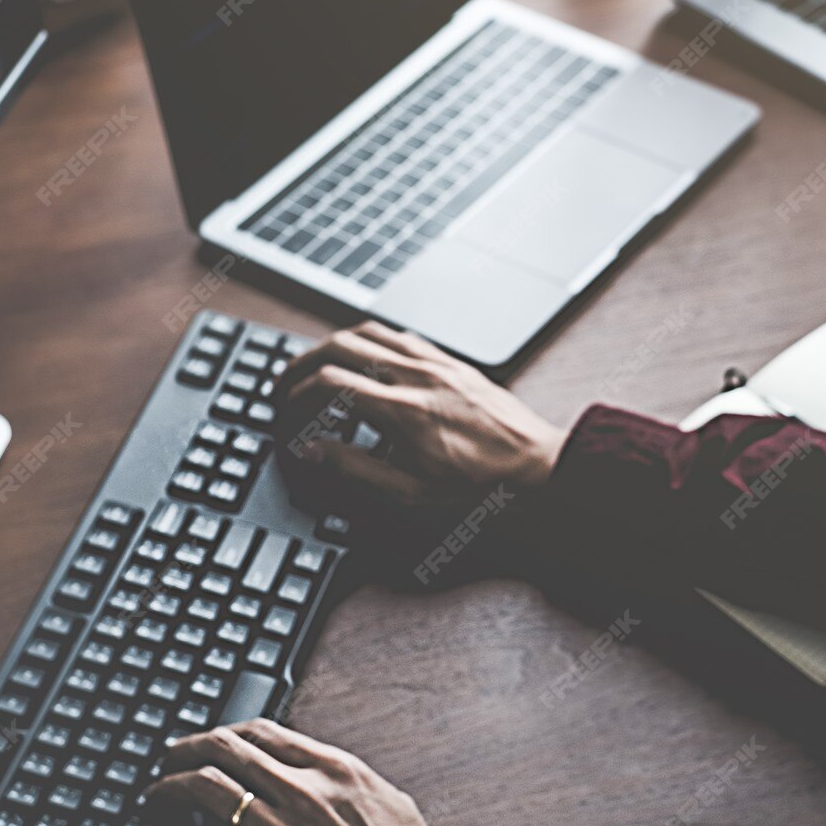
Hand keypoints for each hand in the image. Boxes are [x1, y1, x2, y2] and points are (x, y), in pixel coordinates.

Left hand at [141, 720, 461, 825]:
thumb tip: (319, 771)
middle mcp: (306, 793)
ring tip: (156, 792)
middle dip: (189, 749)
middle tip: (169, 758)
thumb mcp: (391, 804)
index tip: (211, 738)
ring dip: (171, 786)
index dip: (227, 731)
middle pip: (228, 751)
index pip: (265, 732)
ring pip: (208, 789)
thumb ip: (350, 782)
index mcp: (338, 771)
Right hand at [274, 322, 566, 507]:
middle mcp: (418, 376)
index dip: (296, 397)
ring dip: (332, 345)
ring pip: (369, 332)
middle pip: (340, 345)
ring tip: (313, 368)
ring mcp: (438, 363)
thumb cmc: (483, 488)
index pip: (330, 383)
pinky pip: (400, 336)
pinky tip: (363, 361)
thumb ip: (356, 469)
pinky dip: (369, 341)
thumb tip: (313, 450)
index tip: (287, 416)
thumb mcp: (413, 493)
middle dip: (301, 363)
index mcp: (404, 410)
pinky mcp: (453, 362)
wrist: (541, 468)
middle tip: (284, 386)